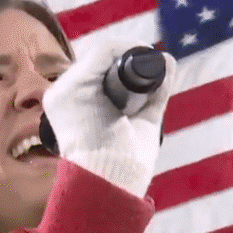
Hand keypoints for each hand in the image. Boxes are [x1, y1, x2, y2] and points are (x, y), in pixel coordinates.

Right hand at [43, 40, 175, 196]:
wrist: (109, 185)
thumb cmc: (124, 166)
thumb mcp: (142, 123)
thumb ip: (153, 95)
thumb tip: (168, 61)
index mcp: (77, 108)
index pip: (102, 75)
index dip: (130, 68)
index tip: (155, 74)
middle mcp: (66, 97)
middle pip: (102, 63)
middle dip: (132, 61)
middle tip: (157, 72)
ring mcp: (64, 92)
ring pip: (103, 54)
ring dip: (132, 55)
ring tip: (152, 69)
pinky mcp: (71, 88)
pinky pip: (103, 52)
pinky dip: (127, 48)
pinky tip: (145, 54)